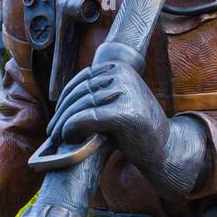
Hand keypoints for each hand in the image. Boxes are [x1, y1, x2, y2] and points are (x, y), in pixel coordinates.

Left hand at [46, 60, 210, 195]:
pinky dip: (71, 128)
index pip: (83, 78)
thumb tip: (64, 98)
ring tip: (57, 137)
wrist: (165, 149)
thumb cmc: (136, 129)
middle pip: (80, 92)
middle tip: (52, 131)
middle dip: (62, 113)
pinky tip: (67, 138)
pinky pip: (85, 118)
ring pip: (80, 106)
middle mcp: (123, 75)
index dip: (65, 97)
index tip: (58, 115)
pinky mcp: (123, 114)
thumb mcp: (119, 101)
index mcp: (121, 68)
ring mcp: (124, 93)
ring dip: (63, 123)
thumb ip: (99, 93)